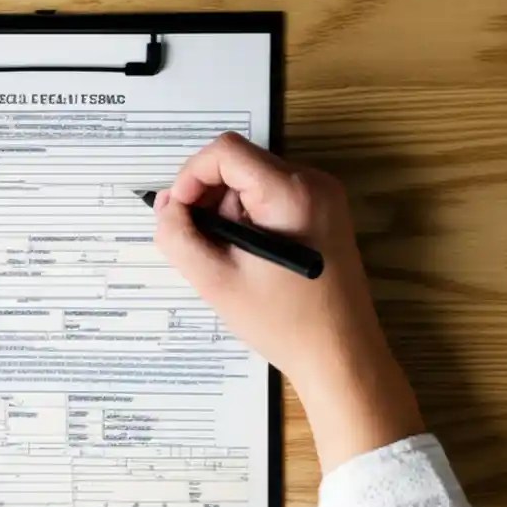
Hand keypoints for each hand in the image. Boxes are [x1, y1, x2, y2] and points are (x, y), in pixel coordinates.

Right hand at [154, 132, 422, 469]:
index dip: (190, 176)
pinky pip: (270, 196)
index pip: (225, 151)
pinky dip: (245, 217)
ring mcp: (323, 197)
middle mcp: (314, 184)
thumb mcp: (217, 281)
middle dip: (206, 195)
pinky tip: (243, 256)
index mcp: (292, 193)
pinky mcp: (323, 213)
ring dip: (225, 209)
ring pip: (251, 179)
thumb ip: (179, 236)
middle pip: (238, 163)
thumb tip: (166, 207)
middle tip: (194, 239)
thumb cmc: (286, 323)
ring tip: (223, 256)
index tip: (178, 212)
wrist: (340, 355)